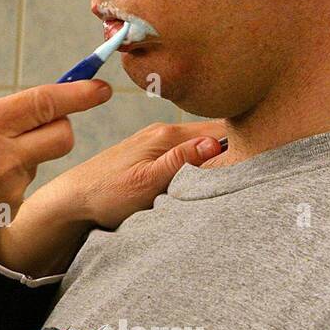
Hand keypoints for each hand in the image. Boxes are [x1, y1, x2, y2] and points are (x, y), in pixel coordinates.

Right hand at [0, 81, 113, 306]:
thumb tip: (9, 117)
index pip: (46, 102)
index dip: (79, 93)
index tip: (100, 87)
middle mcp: (3, 155)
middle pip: (63, 136)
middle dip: (60, 127)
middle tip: (41, 127)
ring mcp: (9, 187)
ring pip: (37, 162)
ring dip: (22, 157)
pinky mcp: (8, 211)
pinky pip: (20, 188)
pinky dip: (5, 184)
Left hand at [0, 119, 226, 278]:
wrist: (72, 199)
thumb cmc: (104, 194)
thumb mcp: (146, 183)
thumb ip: (180, 162)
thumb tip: (215, 143)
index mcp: (166, 135)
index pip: (221, 130)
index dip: (243, 145)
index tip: (257, 166)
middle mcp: (163, 132)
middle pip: (213, 136)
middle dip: (232, 152)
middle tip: (247, 176)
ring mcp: (156, 142)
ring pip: (199, 146)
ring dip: (214, 161)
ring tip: (227, 180)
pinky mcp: (149, 155)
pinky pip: (184, 155)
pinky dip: (196, 166)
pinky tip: (199, 180)